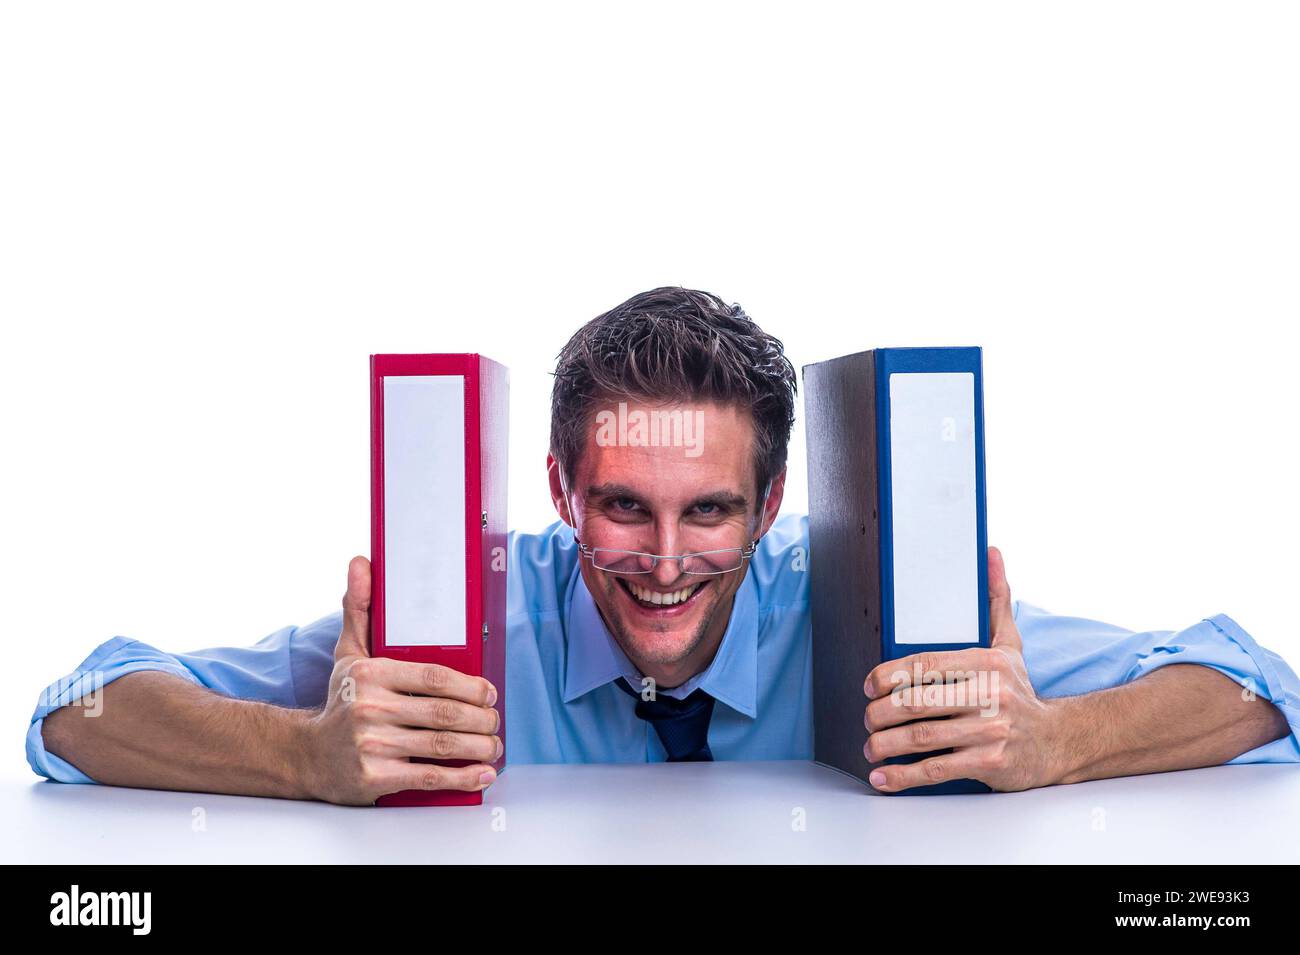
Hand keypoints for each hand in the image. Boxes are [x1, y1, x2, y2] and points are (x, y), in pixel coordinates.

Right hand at [300, 556, 501, 804]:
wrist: (306, 755)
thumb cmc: (341, 701)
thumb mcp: (349, 652)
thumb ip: (360, 608)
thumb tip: (362, 562)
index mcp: (371, 673)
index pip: (434, 676)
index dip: (470, 686)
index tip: (489, 692)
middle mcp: (370, 708)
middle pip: (445, 713)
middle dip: (481, 718)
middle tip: (495, 720)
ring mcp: (372, 745)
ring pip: (442, 745)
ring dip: (479, 746)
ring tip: (494, 745)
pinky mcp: (375, 778)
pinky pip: (429, 777)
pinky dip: (462, 777)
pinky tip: (481, 773)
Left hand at [862, 547, 1065, 792]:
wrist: (1060, 741)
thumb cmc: (1021, 692)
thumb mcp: (1010, 644)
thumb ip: (996, 600)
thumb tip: (990, 554)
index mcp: (987, 662)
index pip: (925, 664)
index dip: (889, 674)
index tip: (868, 686)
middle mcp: (990, 695)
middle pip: (918, 702)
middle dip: (881, 712)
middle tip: (866, 719)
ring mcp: (990, 731)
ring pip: (923, 737)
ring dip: (886, 744)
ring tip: (870, 747)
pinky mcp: (990, 763)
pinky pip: (938, 769)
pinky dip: (905, 777)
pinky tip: (884, 778)